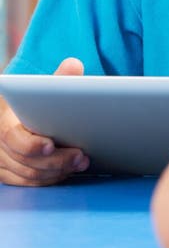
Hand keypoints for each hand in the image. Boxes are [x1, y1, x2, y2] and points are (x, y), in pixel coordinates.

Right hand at [0, 58, 89, 185]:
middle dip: (55, 160)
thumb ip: (58, 78)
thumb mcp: (41, 88)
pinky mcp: (8, 174)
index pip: (12, 138)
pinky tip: (68, 171)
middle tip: (80, 156)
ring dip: (57, 171)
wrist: (19, 115)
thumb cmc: (32, 101)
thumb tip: (74, 64)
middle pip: (25, 161)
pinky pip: (29, 182)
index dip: (31, 145)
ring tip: (81, 162)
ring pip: (29, 174)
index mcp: (3, 120)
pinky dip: (50, 179)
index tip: (51, 144)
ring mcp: (1, 161)